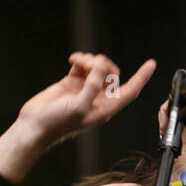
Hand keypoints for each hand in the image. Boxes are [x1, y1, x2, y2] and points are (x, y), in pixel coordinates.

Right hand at [16, 52, 157, 148]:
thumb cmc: (57, 124)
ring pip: (98, 67)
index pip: (130, 91)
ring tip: (78, 62)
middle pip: (113, 73)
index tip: (151, 63)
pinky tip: (73, 60)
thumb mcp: (79, 106)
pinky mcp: (72, 82)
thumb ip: (92, 85)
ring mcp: (85, 89)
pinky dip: (80, 59)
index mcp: (105, 108)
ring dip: (91, 60)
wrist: (34, 125)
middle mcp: (98, 98)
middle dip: (104, 64)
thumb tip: (101, 67)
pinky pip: (83, 65)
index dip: (141, 77)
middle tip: (90, 65)